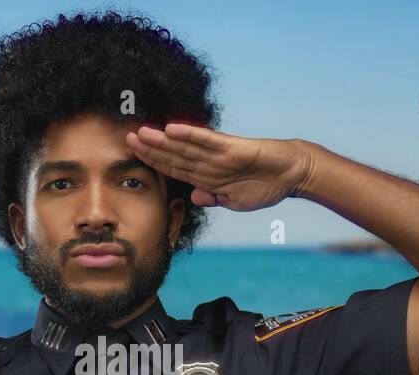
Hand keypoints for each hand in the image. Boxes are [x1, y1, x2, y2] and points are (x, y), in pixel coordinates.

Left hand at [126, 124, 313, 211]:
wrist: (292, 174)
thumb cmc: (264, 186)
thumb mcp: (234, 200)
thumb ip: (213, 198)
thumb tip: (194, 197)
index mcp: (207, 176)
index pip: (174, 169)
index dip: (154, 163)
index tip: (133, 158)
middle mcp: (209, 163)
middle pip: (174, 155)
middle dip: (150, 149)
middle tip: (126, 139)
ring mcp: (220, 154)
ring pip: (185, 147)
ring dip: (162, 140)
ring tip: (141, 132)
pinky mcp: (233, 147)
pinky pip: (208, 140)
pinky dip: (190, 135)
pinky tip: (172, 129)